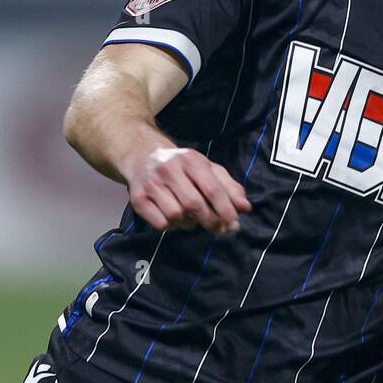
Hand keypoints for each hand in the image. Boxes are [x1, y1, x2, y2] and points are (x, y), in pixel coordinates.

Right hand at [124, 146, 250, 234]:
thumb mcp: (207, 168)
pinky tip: (174, 217)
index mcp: (191, 159)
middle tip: (218, 228)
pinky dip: (172, 226)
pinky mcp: (137, 199)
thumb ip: (229, 187)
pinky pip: (161, 223)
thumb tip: (245, 208)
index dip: (225, 209)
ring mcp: (151, 184)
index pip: (212, 188)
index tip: (234, 224)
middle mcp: (169, 169)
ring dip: (189, 223)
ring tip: (192, 217)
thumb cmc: (182, 166)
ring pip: (176, 215)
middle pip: (194, 204)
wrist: (142, 155)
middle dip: (210, 220)